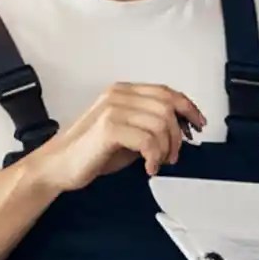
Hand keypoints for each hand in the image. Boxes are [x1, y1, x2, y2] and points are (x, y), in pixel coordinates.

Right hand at [29, 82, 205, 191]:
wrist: (58, 166)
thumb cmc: (92, 152)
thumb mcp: (128, 132)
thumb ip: (150, 124)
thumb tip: (181, 129)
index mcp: (123, 92)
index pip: (167, 92)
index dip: (188, 108)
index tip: (199, 124)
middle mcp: (119, 95)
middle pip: (167, 107)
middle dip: (178, 135)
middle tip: (174, 156)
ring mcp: (113, 109)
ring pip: (160, 124)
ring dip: (166, 148)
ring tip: (158, 163)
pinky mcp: (109, 128)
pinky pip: (147, 139)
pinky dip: (154, 156)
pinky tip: (148, 168)